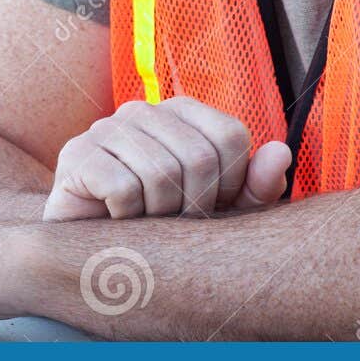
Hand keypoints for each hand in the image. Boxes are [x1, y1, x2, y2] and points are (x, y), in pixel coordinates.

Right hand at [43, 96, 290, 221]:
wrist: (88, 250)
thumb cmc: (159, 228)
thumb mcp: (216, 213)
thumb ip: (253, 188)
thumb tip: (282, 152)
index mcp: (180, 113)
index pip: (230, 135)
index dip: (229, 185)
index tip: (208, 209)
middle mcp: (141, 109)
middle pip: (199, 157)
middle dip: (194, 206)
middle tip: (172, 224)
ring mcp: (105, 128)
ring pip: (162, 173)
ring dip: (159, 216)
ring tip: (144, 222)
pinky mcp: (77, 154)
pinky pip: (124, 188)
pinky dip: (127, 219)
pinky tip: (116, 221)